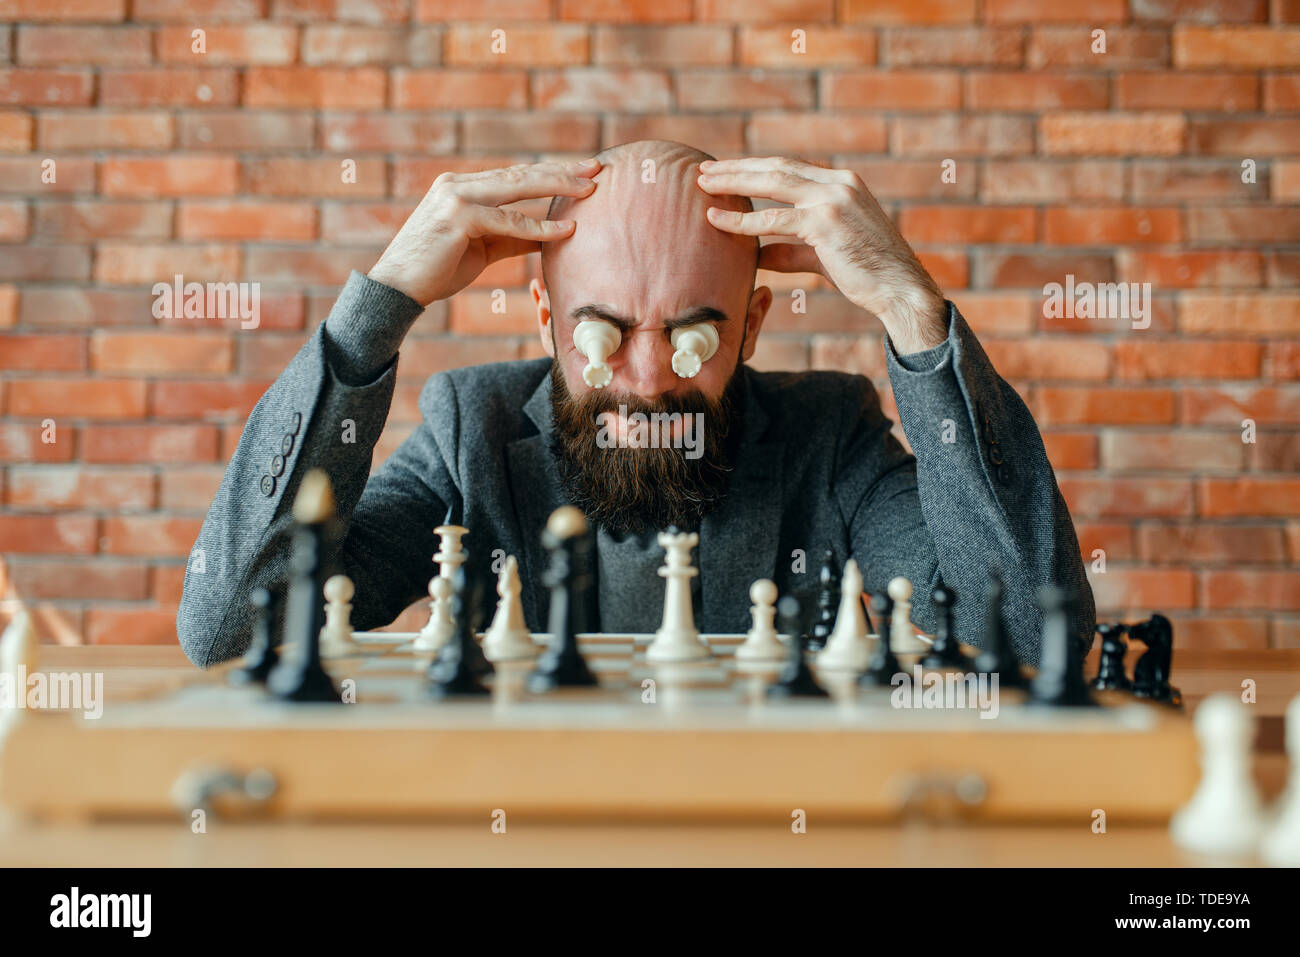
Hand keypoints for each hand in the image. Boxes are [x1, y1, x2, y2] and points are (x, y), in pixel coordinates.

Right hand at [368, 158, 601, 306]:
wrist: (397, 288)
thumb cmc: (438, 269)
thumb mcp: (482, 249)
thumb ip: (513, 238)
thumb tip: (550, 235)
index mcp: (463, 186)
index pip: (516, 175)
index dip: (551, 171)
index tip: (584, 169)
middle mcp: (459, 184)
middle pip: (522, 173)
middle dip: (562, 170)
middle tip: (598, 167)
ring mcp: (456, 196)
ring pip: (517, 187)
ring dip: (557, 186)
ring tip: (590, 189)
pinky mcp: (458, 218)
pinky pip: (508, 221)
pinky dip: (539, 227)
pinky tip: (566, 230)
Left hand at [697, 156, 947, 353]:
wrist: (900, 288)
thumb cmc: (866, 274)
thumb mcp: (824, 254)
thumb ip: (792, 250)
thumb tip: (759, 256)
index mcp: (841, 183)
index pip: (789, 168)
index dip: (755, 167)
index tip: (726, 170)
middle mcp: (838, 183)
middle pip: (776, 168)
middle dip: (737, 167)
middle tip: (703, 170)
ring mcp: (833, 200)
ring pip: (772, 184)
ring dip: (733, 183)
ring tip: (703, 186)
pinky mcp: (826, 223)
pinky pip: (774, 221)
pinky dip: (743, 220)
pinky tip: (717, 220)